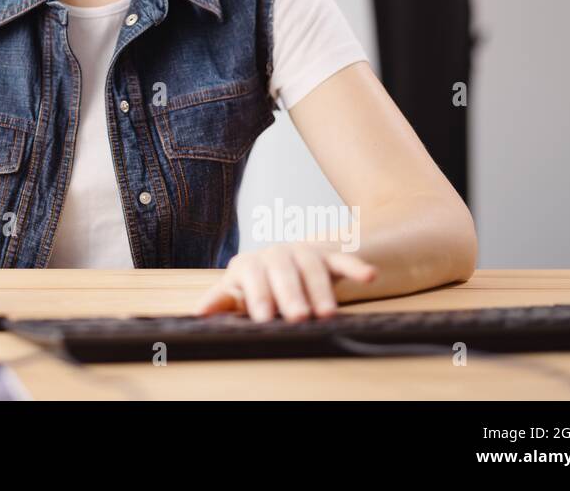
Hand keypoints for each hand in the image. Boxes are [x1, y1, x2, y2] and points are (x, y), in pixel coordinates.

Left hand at [195, 243, 376, 320]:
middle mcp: (275, 254)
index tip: (264, 318)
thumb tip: (200, 312)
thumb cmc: (257, 287)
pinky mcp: (328, 255)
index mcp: (249, 264)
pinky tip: (370, 276)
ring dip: (321, 290)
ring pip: (312, 267)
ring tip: (327, 314)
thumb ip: (224, 301)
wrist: (284, 263)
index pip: (252, 277)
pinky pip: (343, 259)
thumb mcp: (239, 293)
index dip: (258, 297)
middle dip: (290, 295)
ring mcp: (302, 252)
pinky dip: (356, 266)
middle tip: (297, 318)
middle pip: (282, 271)